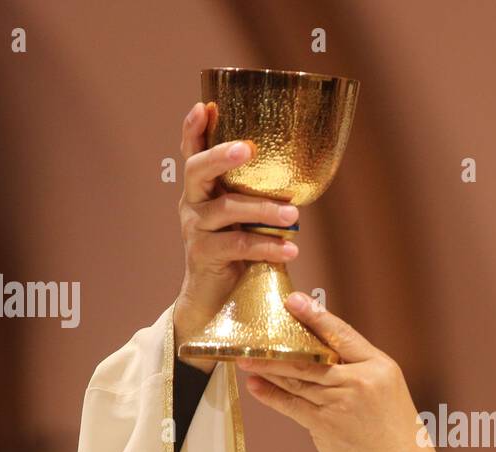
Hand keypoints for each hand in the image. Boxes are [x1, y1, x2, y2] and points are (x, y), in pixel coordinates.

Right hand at [173, 102, 301, 371]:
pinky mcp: (203, 256)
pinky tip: (291, 250)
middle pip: (198, 170)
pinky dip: (268, 247)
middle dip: (222, 156)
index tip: (203, 106)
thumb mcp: (246, 217)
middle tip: (249, 149)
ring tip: (294, 217)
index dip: (193, 128)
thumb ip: (259, 194)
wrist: (216, 301)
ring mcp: (194, 229)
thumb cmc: (238, 252)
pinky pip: (238, 246)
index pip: (193, 151)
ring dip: (262, 210)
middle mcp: (192, 203)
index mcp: (202, 188)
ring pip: (226, 210)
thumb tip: (303, 174)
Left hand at [236, 293, 443, 451]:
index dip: (316, 316)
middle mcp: (359, 380)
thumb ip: (358, 374)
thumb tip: (320, 361)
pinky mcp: (325, 425)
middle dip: (279, 345)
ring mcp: (341, 402)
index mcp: (380, 366)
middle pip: (311, 356)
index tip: (293, 300)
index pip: (342, 334)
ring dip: (268, 368)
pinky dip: (270, 395)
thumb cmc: (397, 435)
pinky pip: (291, 405)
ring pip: (296, 379)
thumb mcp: (387, 392)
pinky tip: (255, 385)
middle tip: (254, 334)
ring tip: (245, 358)